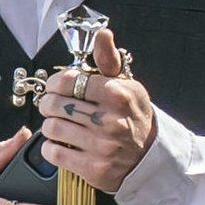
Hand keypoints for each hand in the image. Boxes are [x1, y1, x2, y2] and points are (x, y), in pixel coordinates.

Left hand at [36, 26, 155, 194]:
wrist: (153, 158)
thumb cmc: (134, 118)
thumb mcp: (126, 86)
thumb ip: (108, 60)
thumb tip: (103, 34)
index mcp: (118, 95)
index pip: (66, 81)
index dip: (56, 84)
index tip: (59, 90)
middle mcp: (111, 121)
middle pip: (54, 105)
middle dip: (50, 106)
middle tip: (58, 109)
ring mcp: (103, 148)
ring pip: (51, 129)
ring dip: (52, 127)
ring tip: (64, 127)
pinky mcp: (95, 170)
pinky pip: (54, 153)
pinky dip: (54, 149)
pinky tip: (65, 146)